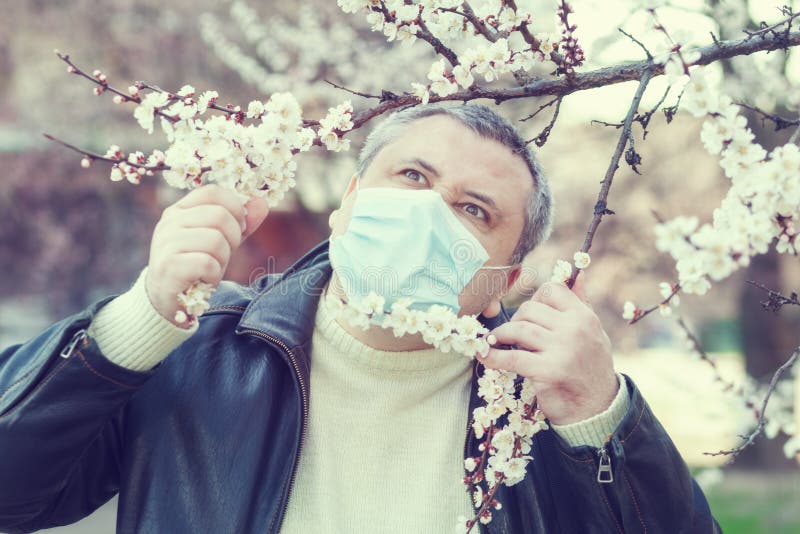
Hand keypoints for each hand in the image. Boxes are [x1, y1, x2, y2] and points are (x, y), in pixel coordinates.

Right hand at [145, 184, 268, 326]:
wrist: (167, 300)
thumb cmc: (196, 266)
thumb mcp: (220, 241)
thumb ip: (241, 223)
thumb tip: (262, 203)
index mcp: (180, 210)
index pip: (213, 192)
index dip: (235, 207)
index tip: (239, 227)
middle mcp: (170, 222)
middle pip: (219, 216)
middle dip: (233, 238)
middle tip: (223, 254)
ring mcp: (167, 243)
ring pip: (216, 240)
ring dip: (222, 259)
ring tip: (211, 268)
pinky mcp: (169, 266)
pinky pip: (208, 263)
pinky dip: (213, 275)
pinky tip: (203, 279)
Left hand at [480, 277, 617, 424]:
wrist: (598, 408)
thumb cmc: (591, 367)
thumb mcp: (593, 332)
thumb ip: (582, 303)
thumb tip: (578, 274)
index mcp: (584, 316)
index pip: (552, 290)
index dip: (534, 299)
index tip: (528, 314)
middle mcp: (574, 329)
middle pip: (530, 310)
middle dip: (515, 319)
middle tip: (512, 333)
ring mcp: (561, 349)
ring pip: (518, 329)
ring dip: (501, 335)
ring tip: (496, 341)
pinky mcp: (548, 370)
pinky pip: (511, 358)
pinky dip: (493, 357)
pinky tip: (485, 356)